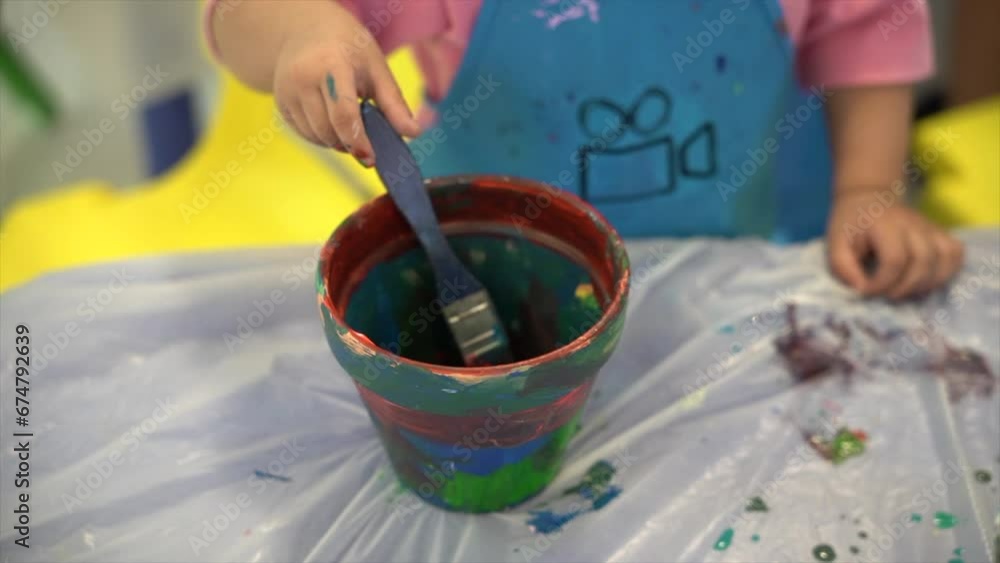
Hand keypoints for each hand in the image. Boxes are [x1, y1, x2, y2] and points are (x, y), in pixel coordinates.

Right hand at [272, 1, 419, 164]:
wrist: (308, 30)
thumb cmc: (349, 49)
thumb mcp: (376, 68)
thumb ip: (394, 104)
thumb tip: (414, 133)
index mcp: (331, 65)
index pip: (343, 114)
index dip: (358, 142)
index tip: (370, 158)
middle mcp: (302, 78)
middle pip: (329, 131)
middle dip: (350, 143)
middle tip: (366, 140)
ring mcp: (286, 91)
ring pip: (316, 137)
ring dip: (337, 142)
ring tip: (349, 125)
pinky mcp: (280, 103)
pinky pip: (305, 134)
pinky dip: (322, 137)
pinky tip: (332, 121)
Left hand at [826, 192, 964, 299]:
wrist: (868, 198)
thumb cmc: (850, 224)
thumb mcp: (835, 244)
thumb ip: (842, 268)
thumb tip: (861, 290)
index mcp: (885, 225)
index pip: (894, 259)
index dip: (882, 283)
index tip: (866, 291)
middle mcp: (914, 225)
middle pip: (923, 262)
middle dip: (904, 287)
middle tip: (885, 294)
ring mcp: (931, 228)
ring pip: (944, 260)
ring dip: (925, 284)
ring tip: (904, 290)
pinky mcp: (940, 233)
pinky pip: (956, 254)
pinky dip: (946, 273)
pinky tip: (925, 281)